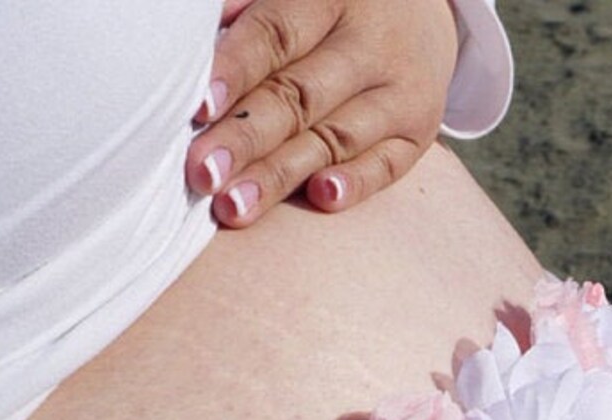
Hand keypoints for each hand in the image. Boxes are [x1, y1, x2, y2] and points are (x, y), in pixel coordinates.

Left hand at [186, 0, 459, 225]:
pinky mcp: (418, 132)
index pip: (277, 34)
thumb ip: (250, 15)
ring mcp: (401, 90)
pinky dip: (355, 183)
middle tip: (203, 175)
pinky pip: (387, 164)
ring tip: (234, 207)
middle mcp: (372, 42)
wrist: (421, 13)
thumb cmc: (332, 6)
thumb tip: (190, 50)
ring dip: (281, 176)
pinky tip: (321, 199)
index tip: (197, 110)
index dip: (235, 71)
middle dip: (246, 138)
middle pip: (301, 96)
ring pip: (335, 139)